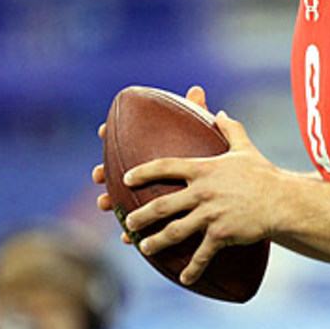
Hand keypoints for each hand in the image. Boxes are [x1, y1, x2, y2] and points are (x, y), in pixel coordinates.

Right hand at [93, 86, 209, 243]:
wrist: (232, 197)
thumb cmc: (219, 165)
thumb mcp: (211, 141)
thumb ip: (201, 116)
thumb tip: (196, 90)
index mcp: (157, 153)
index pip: (130, 138)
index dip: (113, 133)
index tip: (103, 131)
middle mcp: (149, 176)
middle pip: (119, 170)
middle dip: (103, 171)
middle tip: (97, 174)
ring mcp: (151, 198)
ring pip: (124, 201)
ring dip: (111, 202)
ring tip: (104, 204)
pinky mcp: (160, 221)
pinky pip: (142, 229)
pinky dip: (132, 233)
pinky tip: (127, 238)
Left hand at [118, 112, 279, 286]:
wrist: (282, 201)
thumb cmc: (263, 174)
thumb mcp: (245, 148)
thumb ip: (230, 129)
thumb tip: (220, 114)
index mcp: (203, 169)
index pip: (165, 167)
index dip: (143, 173)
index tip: (126, 179)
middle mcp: (202, 192)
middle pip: (162, 204)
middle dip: (140, 215)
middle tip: (128, 222)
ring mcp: (210, 215)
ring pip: (174, 231)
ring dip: (156, 242)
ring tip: (144, 248)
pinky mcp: (221, 235)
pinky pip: (202, 255)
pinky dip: (192, 269)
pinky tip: (184, 279)